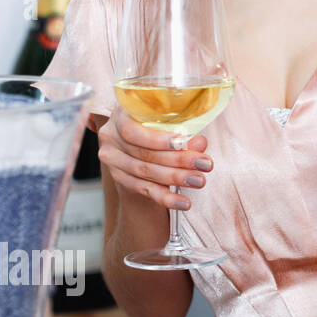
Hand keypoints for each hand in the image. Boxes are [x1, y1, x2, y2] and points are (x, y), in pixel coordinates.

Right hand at [97, 109, 212, 212]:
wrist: (141, 136)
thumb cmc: (158, 119)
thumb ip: (183, 128)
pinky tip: (183, 203)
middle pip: (144, 154)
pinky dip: (166, 197)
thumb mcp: (169, 117)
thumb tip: (199, 143)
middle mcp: (110, 136)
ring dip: (175, 179)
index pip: (133, 131)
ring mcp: (112, 159)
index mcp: (121, 114)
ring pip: (145, 173)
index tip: (182, 143)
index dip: (158, 140)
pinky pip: (144, 189)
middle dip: (178, 161)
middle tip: (205, 164)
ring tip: (199, 181)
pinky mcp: (119, 177)